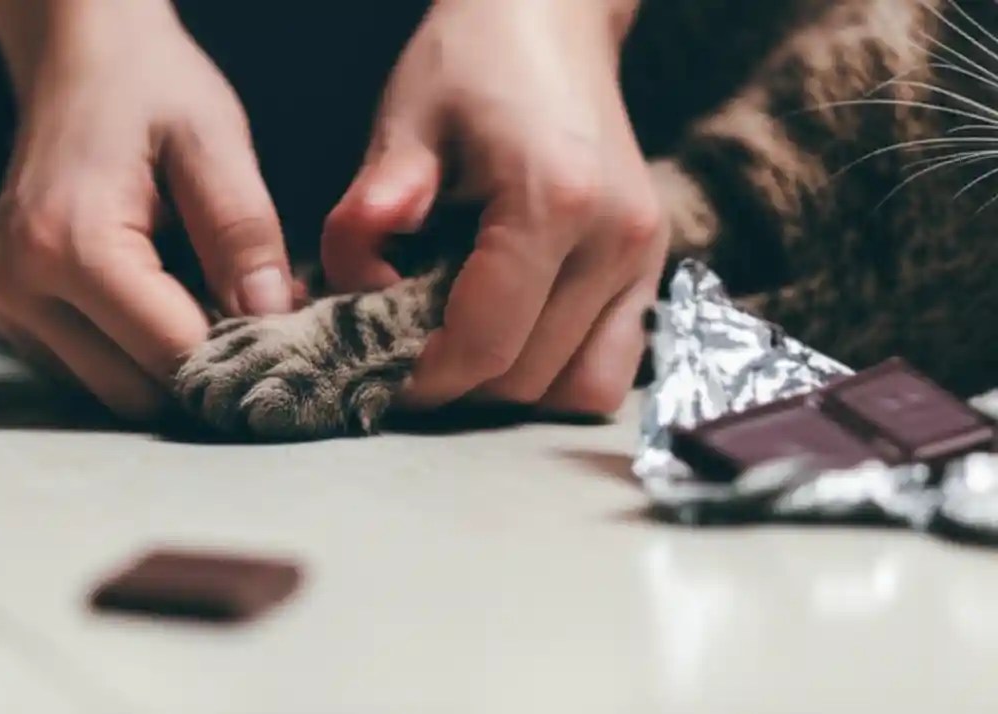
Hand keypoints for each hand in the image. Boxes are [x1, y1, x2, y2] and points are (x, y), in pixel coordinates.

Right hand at [0, 1, 292, 418]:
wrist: (75, 56)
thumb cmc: (149, 86)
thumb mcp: (213, 141)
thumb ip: (242, 230)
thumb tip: (271, 315)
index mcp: (71, 246)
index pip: (173, 353)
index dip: (240, 350)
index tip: (282, 325)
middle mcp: (22, 287)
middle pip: (138, 389)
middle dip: (203, 363)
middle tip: (245, 309)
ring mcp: (7, 305)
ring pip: (113, 390)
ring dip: (167, 361)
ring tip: (200, 291)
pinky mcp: (11, 312)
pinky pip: (88, 371)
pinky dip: (133, 351)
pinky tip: (159, 296)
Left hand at [323, 0, 663, 414]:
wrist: (552, 16)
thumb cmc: (470, 61)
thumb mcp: (404, 121)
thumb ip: (368, 212)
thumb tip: (348, 295)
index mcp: (553, 201)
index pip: (484, 342)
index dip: (421, 378)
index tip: (372, 372)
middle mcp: (616, 240)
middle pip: (526, 379)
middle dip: (455, 384)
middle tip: (401, 354)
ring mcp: (646, 257)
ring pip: (576, 389)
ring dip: (508, 387)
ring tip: (457, 344)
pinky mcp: (653, 265)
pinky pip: (610, 366)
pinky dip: (555, 372)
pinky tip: (510, 334)